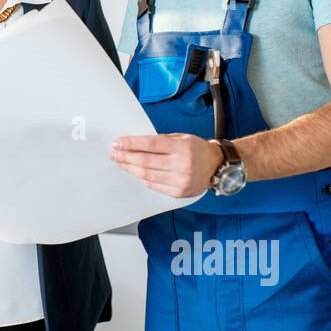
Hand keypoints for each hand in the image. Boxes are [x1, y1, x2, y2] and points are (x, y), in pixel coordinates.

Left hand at [109, 133, 224, 197]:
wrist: (216, 166)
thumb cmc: (197, 149)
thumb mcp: (181, 138)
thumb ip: (160, 141)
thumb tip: (134, 144)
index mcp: (182, 148)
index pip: (150, 144)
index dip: (131, 143)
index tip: (118, 142)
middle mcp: (182, 165)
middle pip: (145, 161)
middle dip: (126, 156)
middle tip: (114, 153)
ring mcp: (180, 181)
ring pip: (147, 175)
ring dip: (130, 168)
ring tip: (121, 162)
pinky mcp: (178, 192)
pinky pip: (154, 185)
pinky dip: (143, 178)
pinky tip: (136, 172)